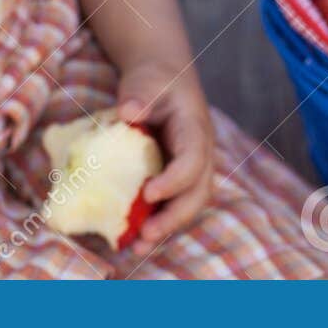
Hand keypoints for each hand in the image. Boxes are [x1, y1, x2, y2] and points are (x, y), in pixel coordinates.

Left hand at [114, 61, 213, 250]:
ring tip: (138, 247)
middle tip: (146, 234)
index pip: (193, 160)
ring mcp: (189, 168)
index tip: (149, 194)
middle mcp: (199, 154)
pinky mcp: (175, 178)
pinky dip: (156, 222)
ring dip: (166, 227)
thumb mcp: (147, 81)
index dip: (175, 181)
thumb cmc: (155, 80)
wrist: (163, 79)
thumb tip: (128, 112)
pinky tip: (132, 238)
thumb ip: (140, 94)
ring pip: (187, 204)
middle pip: (198, 192)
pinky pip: (171, 204)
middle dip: (175, 217)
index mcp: (195, 130)